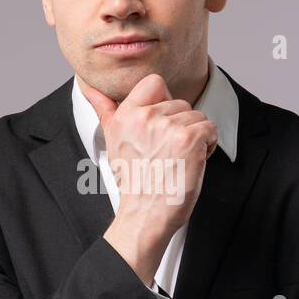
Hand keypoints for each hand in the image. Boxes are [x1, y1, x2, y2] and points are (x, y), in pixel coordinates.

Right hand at [83, 72, 216, 283]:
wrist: (145, 215)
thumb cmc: (134, 181)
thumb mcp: (112, 141)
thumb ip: (103, 109)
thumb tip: (88, 88)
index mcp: (126, 115)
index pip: (154, 83)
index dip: (164, 102)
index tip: (160, 126)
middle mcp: (146, 117)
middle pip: (180, 103)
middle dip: (181, 126)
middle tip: (167, 153)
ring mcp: (168, 126)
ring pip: (197, 117)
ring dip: (195, 137)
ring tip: (179, 159)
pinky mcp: (189, 138)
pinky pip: (210, 128)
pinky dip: (208, 145)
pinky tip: (192, 161)